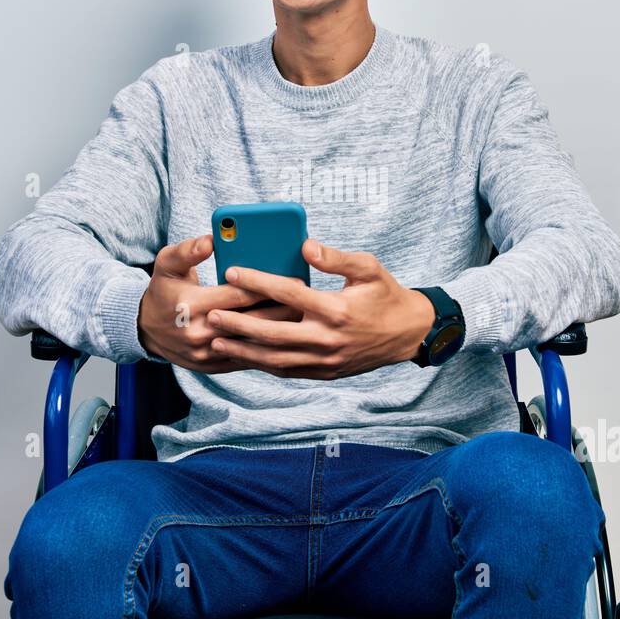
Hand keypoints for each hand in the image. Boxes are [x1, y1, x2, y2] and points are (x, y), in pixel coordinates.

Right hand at [137, 234, 301, 372]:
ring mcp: (207, 353)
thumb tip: (211, 239)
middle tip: (309, 301)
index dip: (267, 286)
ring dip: (278, 332)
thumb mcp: (166, 264)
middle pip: (250, 320)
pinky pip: (245, 358)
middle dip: (281, 310)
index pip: (237, 295)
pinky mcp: (213, 366)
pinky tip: (286, 340)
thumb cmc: (163, 291)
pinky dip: (267, 349)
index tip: (294, 280)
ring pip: (251, 343)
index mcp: (191, 306)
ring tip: (304, 320)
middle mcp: (199, 333)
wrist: (146, 330)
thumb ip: (187, 251)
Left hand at [205, 238, 435, 379]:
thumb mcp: (368, 268)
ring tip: (216, 342)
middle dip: (239, 324)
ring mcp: (326, 360)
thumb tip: (305, 246)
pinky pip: (288, 371)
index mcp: (337, 309)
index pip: (289, 294)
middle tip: (211, 315)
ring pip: (276, 359)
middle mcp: (328, 339)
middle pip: (274, 333)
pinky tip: (244, 357)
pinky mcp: (326, 372)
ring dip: (244, 352)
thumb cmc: (386, 295)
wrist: (408, 334)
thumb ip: (336, 257)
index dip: (258, 282)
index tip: (232, 273)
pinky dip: (263, 365)